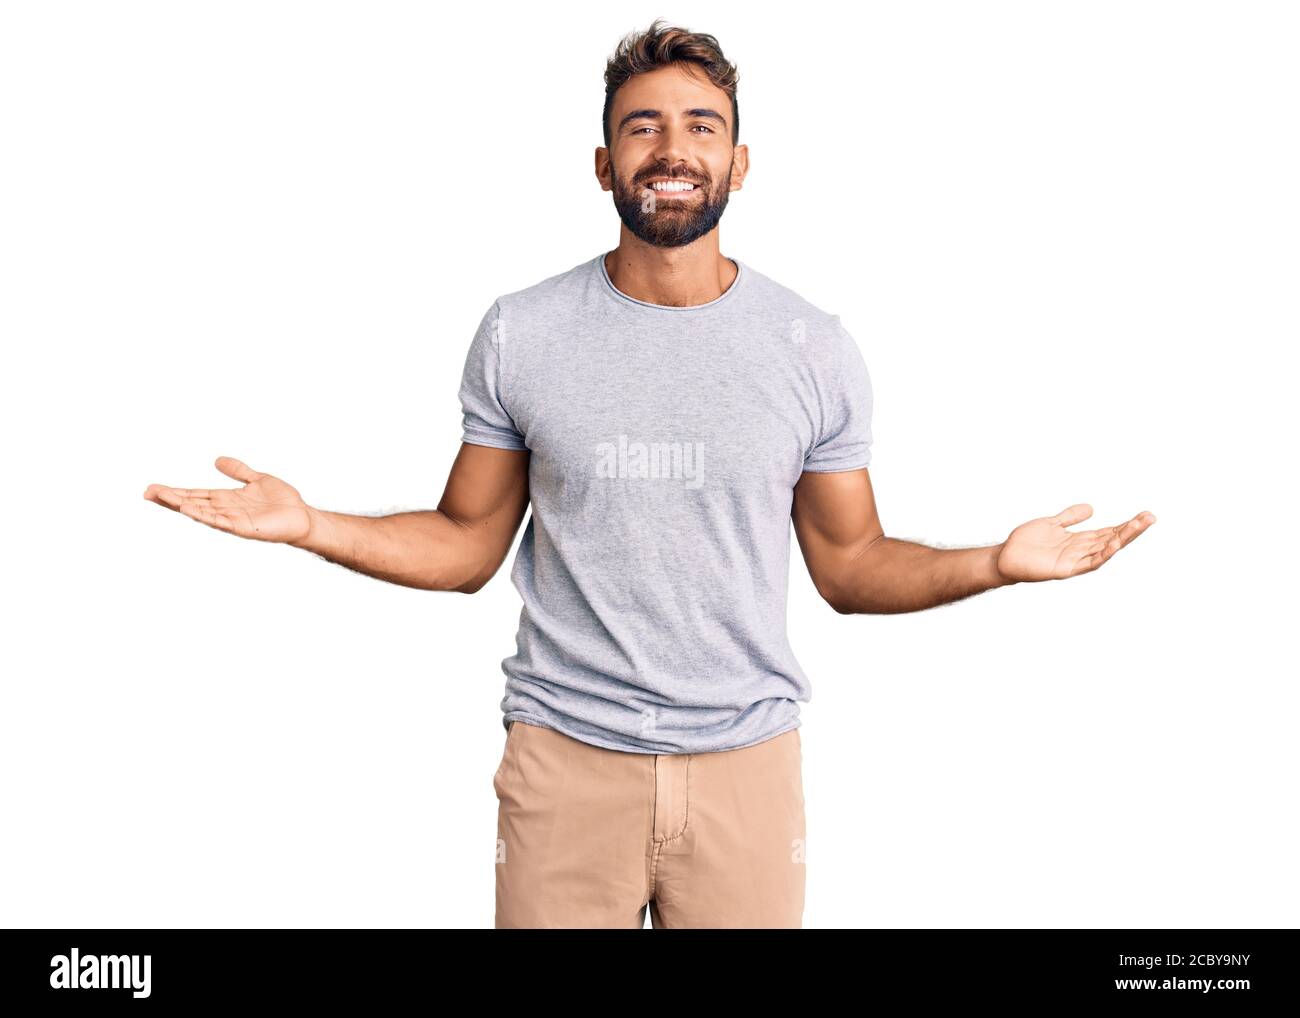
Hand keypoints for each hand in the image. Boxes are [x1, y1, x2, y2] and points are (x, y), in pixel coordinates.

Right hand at [143, 456, 312, 544]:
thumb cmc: (282, 502)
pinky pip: (220, 522)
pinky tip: (190, 509)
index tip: (153, 488)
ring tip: (162, 498)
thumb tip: (216, 460)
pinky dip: (204, 516)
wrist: (303, 516)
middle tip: (147, 493)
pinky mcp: (243, 527)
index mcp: (226, 499)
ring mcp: (233, 520)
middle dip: (170, 499)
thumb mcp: (257, 478)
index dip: (174, 492)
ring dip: (182, 505)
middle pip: (192, 503)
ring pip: (201, 512)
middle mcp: (225, 509)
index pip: (195, 494)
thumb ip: (238, 470)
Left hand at [996, 503, 1154, 582]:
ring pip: (1105, 550)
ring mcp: (1075, 561)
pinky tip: (1114, 543)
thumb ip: (1070, 516)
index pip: (1109, 531)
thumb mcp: (1051, 523)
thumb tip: (1092, 508)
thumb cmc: (1026, 542)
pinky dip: (1102, 554)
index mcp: (1079, 540)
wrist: (1004, 557)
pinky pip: (1088, 563)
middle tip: (1151, 517)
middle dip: (1132, 529)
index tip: (1145, 515)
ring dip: (1123, 538)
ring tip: (1140, 525)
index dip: (1127, 524)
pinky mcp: (1066, 570)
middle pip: (1112, 539)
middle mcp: (1081, 551)